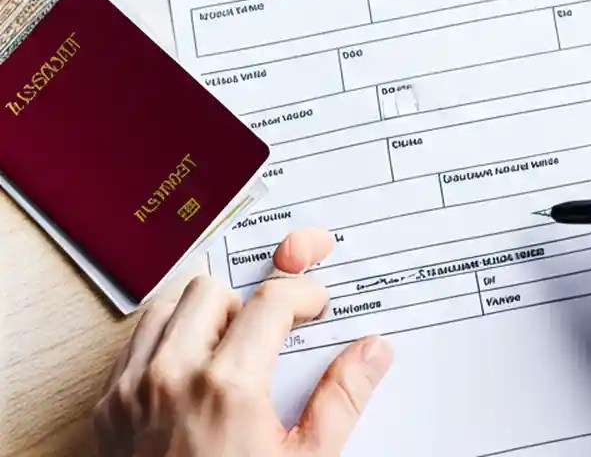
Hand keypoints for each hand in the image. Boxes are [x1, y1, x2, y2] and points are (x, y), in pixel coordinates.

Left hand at [94, 229, 392, 456]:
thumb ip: (342, 399)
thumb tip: (371, 354)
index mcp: (227, 387)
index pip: (269, 302)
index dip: (302, 294)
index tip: (313, 304)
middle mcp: (171, 379)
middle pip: (210, 291)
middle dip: (247, 302)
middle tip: (270, 330)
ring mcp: (132, 393)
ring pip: (165, 309)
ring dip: (199, 317)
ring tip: (228, 346)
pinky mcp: (108, 410)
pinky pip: (134, 347)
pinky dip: (164, 344)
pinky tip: (191, 371)